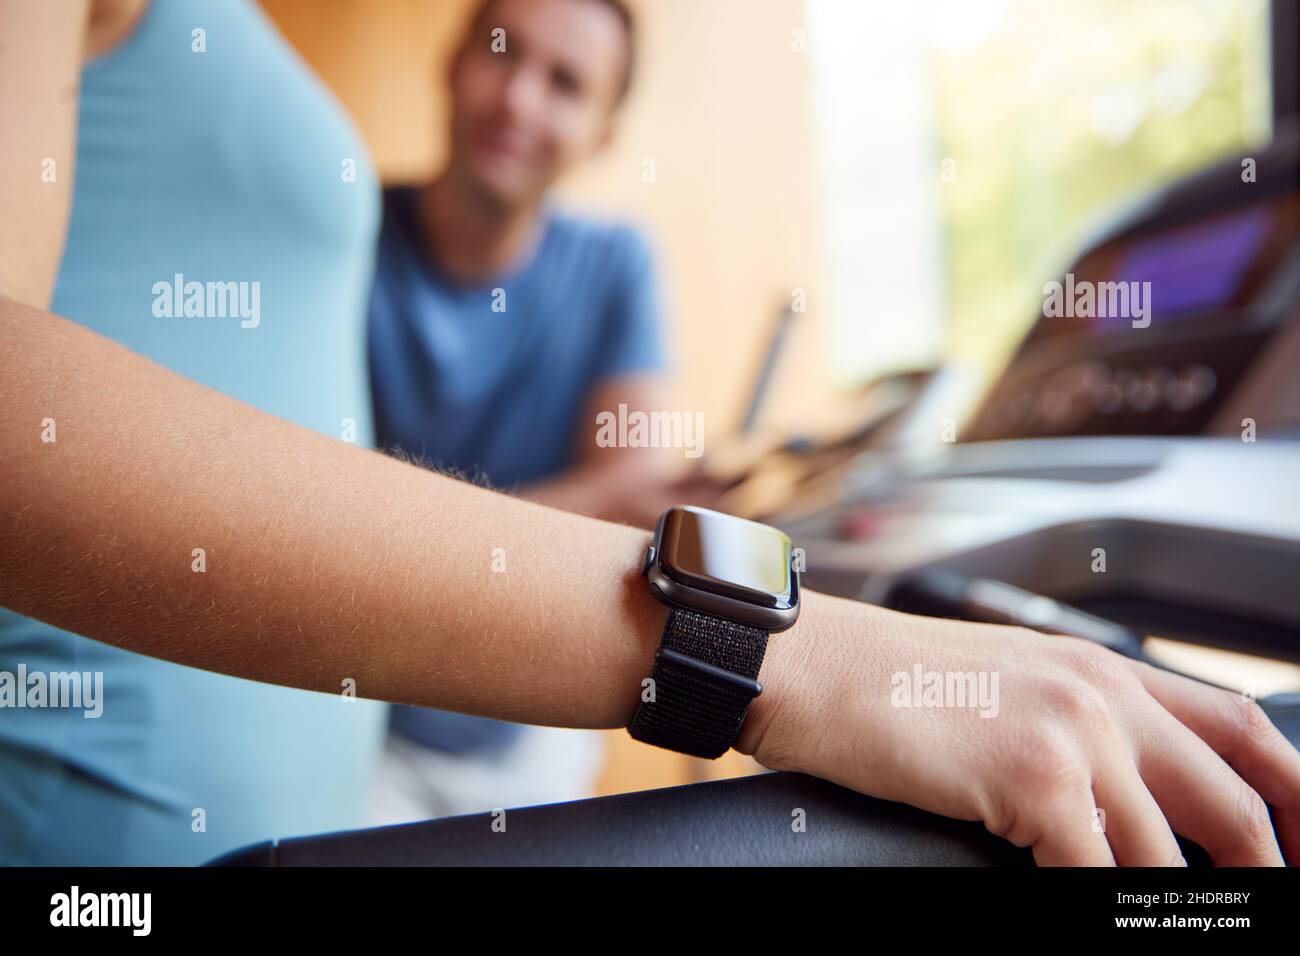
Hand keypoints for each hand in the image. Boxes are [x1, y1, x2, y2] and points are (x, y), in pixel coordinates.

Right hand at [739, 591, 1299, 865]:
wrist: (809, 661)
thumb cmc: (881, 678)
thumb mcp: (999, 684)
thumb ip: (1067, 725)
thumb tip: (1105, 802)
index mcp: (1098, 665)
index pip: (1240, 725)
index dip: (1293, 791)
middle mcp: (1104, 691)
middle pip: (1236, 798)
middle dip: (1267, 866)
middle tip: (1265, 907)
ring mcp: (1076, 731)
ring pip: (1174, 858)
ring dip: (1173, 904)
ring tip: (1161, 923)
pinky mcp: (1035, 777)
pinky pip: (1102, 877)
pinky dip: (1101, 905)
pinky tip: (1079, 909)